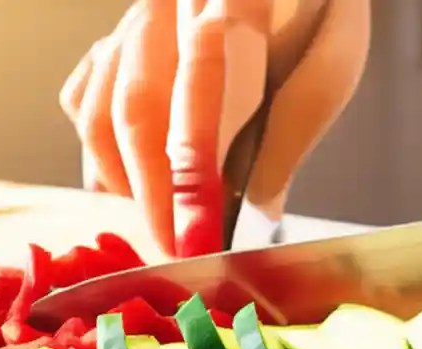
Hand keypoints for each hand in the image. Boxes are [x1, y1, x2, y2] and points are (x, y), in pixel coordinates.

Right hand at [59, 0, 368, 256]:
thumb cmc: (320, 5)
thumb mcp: (335, 54)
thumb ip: (298, 123)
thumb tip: (260, 207)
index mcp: (230, 2)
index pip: (198, 100)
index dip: (193, 182)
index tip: (199, 242)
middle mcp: (167, 8)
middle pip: (135, 109)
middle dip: (153, 196)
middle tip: (178, 252)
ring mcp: (135, 22)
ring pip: (98, 109)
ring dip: (124, 181)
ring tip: (161, 227)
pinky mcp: (120, 38)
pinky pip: (86, 98)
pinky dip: (103, 151)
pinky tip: (132, 184)